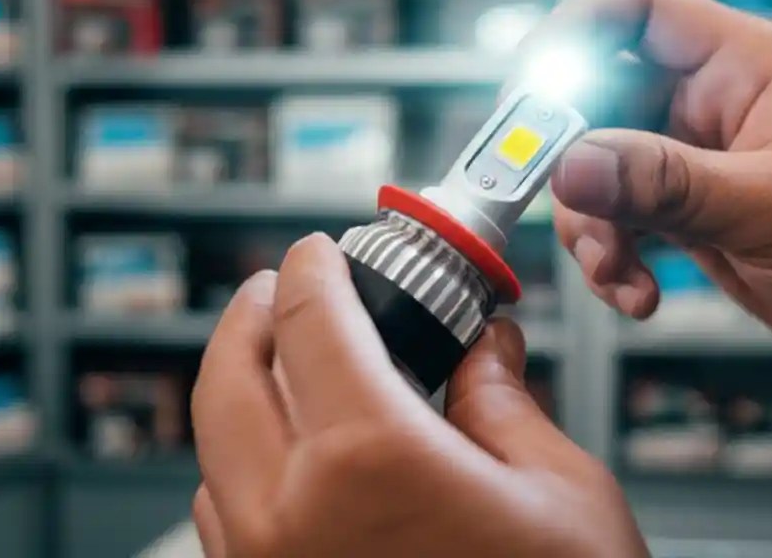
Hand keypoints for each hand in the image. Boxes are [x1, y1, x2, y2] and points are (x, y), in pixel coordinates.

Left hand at [191, 234, 648, 557]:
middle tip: (278, 290)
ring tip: (286, 367)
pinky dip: (240, 469)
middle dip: (251, 315)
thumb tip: (484, 347)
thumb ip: (502, 402)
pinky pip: (223, 521)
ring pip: (213, 450)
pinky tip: (288, 462)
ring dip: (240, 392)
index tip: (317, 251)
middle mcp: (289, 516)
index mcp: (367, 460)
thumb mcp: (558, 494)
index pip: (313, 319)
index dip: (312, 267)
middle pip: (228, 376)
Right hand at [537, 0, 771, 382]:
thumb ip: (669, 184)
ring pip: (592, 168)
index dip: (572, 35)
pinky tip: (637, 295)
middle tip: (566, 206)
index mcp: (741, 66)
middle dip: (570, 161)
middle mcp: (705, 103)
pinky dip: (607, 259)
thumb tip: (573, 162)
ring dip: (587, 225)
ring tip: (617, 273)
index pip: (637, 11)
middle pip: (594, 99)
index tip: (528, 95)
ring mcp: (686, 157)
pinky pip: (610, 218)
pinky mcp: (677, 209)